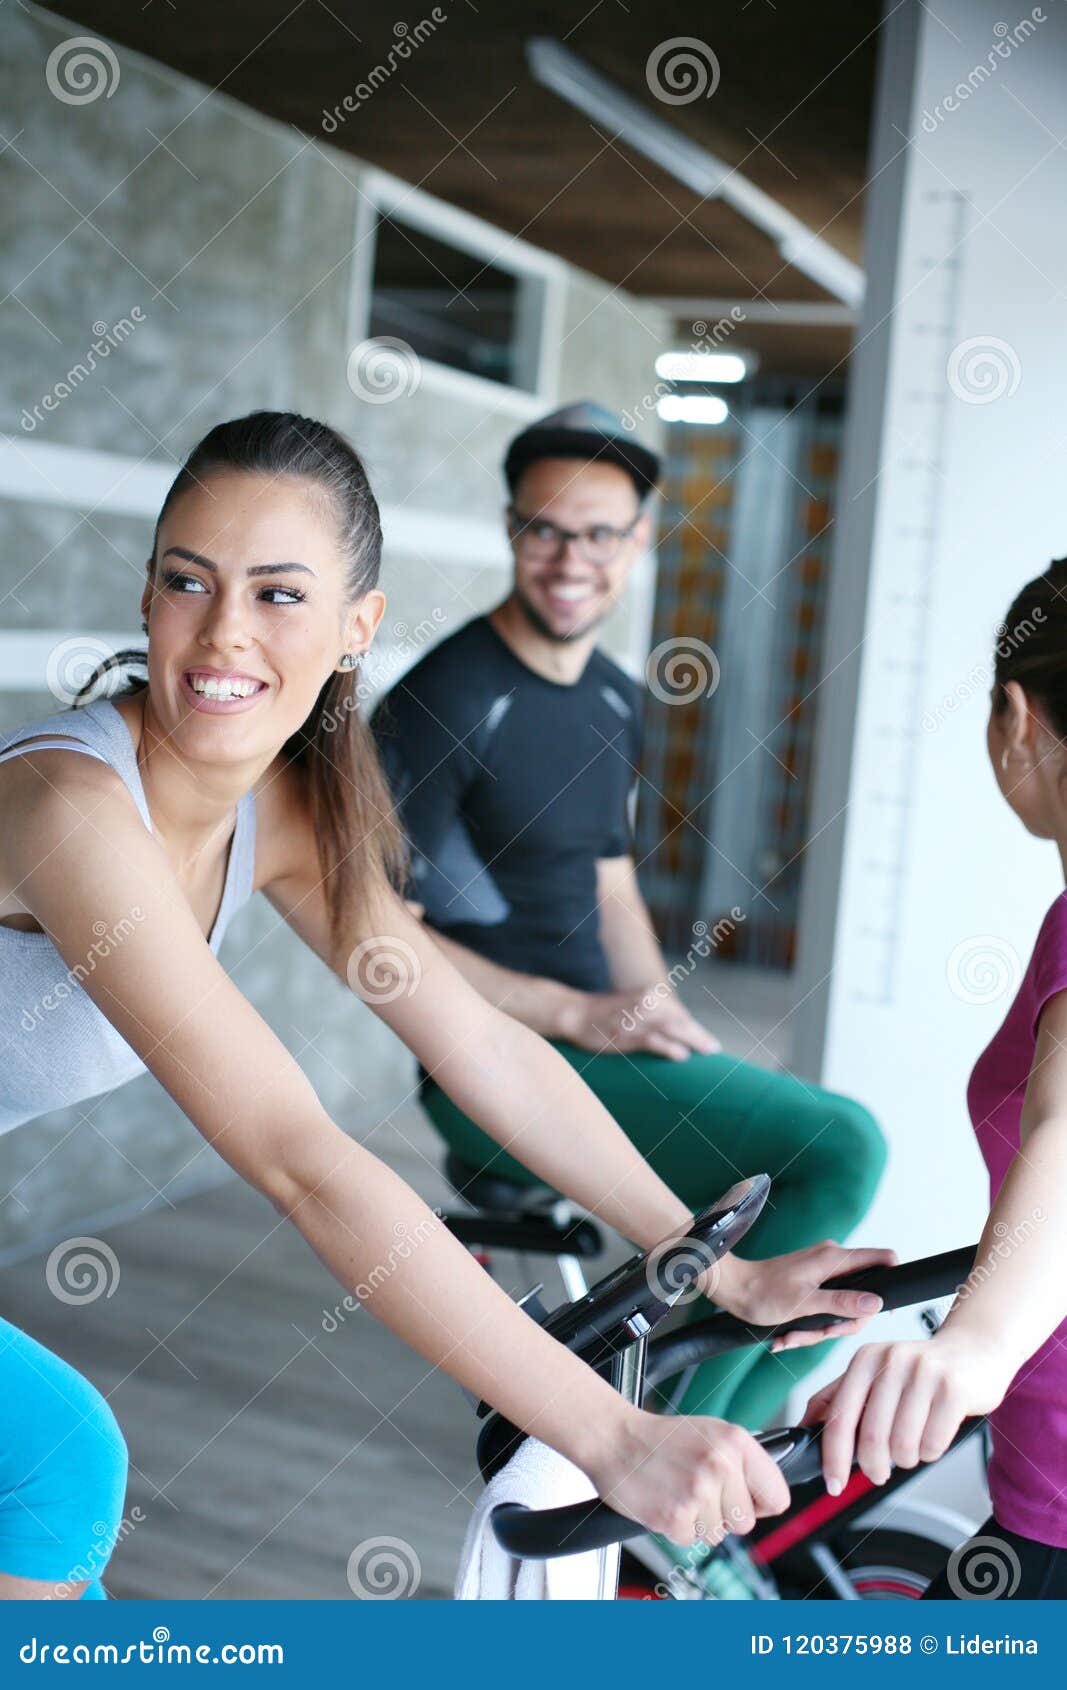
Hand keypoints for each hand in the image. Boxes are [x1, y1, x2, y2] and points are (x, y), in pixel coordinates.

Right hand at [558, 987, 719, 1060]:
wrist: (574, 1012)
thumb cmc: (604, 1013)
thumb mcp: (631, 1006)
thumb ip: (652, 1014)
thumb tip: (675, 1027)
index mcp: (650, 995)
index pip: (679, 1013)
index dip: (694, 1028)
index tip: (706, 1040)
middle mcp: (647, 1002)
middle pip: (680, 1020)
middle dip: (699, 1034)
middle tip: (715, 1049)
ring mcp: (637, 1017)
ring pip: (673, 1028)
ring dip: (694, 1040)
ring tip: (708, 1051)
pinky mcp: (627, 1032)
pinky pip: (654, 1040)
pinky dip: (670, 1048)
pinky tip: (683, 1056)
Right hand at [586, 1409, 788, 1545]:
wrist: (614, 1437)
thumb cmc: (660, 1437)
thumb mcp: (711, 1432)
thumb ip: (742, 1462)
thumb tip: (766, 1496)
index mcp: (735, 1441)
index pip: (777, 1496)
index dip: (761, 1503)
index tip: (748, 1501)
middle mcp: (720, 1465)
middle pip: (746, 1522)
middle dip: (725, 1515)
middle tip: (701, 1493)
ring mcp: (698, 1492)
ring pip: (717, 1534)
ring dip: (698, 1521)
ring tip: (679, 1492)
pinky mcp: (675, 1516)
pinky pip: (690, 1540)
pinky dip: (677, 1527)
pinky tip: (665, 1500)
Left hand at [719, 1241, 898, 1348]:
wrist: (733, 1290)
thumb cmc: (763, 1294)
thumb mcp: (805, 1304)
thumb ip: (842, 1303)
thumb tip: (876, 1303)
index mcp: (834, 1259)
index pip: (881, 1259)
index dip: (892, 1281)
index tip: (884, 1309)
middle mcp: (831, 1262)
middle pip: (861, 1297)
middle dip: (839, 1324)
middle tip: (817, 1333)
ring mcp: (821, 1273)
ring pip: (839, 1309)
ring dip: (817, 1330)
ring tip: (793, 1336)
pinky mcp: (811, 1285)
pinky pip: (822, 1310)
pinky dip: (807, 1326)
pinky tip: (788, 1335)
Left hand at [803, 1330, 1010, 1494]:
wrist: (973, 1350)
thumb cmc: (919, 1369)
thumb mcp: (875, 1373)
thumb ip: (839, 1396)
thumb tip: (804, 1426)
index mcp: (866, 1359)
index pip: (840, 1417)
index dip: (833, 1457)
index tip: (833, 1484)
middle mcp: (892, 1361)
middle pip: (871, 1438)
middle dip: (873, 1467)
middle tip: (879, 1471)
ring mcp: (924, 1373)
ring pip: (903, 1446)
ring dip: (905, 1459)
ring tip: (911, 1445)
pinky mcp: (953, 1389)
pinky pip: (933, 1444)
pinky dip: (930, 1452)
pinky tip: (933, 1434)